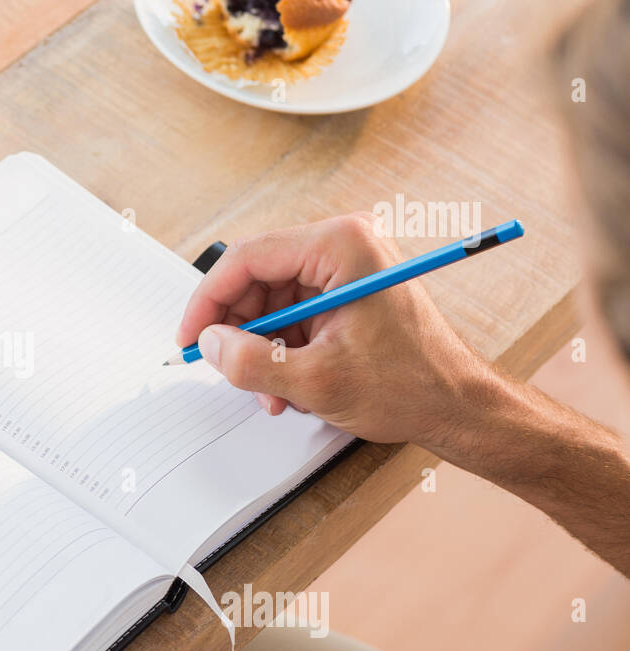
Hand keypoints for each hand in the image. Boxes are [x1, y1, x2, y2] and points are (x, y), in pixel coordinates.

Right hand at [175, 213, 495, 447]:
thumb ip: (251, 361)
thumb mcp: (317, 381)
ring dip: (261, 349)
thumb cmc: (413, 385)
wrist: (459, 406)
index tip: (191, 336)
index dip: (209, 301)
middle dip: (239, 332)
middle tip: (227, 368)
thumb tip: (210, 345)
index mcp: (342, 245)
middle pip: (258, 279)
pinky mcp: (348, 293)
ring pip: (272, 302)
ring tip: (272, 392)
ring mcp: (347, 268)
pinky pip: (294, 315)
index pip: (248, 258)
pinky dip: (283, 350)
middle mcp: (345, 245)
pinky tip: (291, 385)